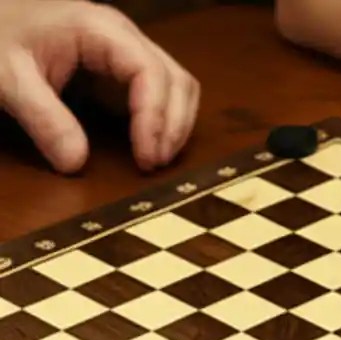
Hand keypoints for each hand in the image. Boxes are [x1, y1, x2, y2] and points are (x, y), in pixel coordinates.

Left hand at [0, 0, 199, 173]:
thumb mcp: (9, 78)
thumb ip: (44, 119)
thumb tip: (76, 163)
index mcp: (100, 29)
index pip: (150, 72)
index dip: (156, 117)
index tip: (146, 155)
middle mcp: (124, 36)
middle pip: (176, 79)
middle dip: (173, 125)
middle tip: (154, 163)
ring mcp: (127, 50)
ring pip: (177, 86)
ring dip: (175, 124)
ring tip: (156, 157)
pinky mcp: (122, 67)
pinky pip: (160, 92)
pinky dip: (164, 120)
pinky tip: (149, 143)